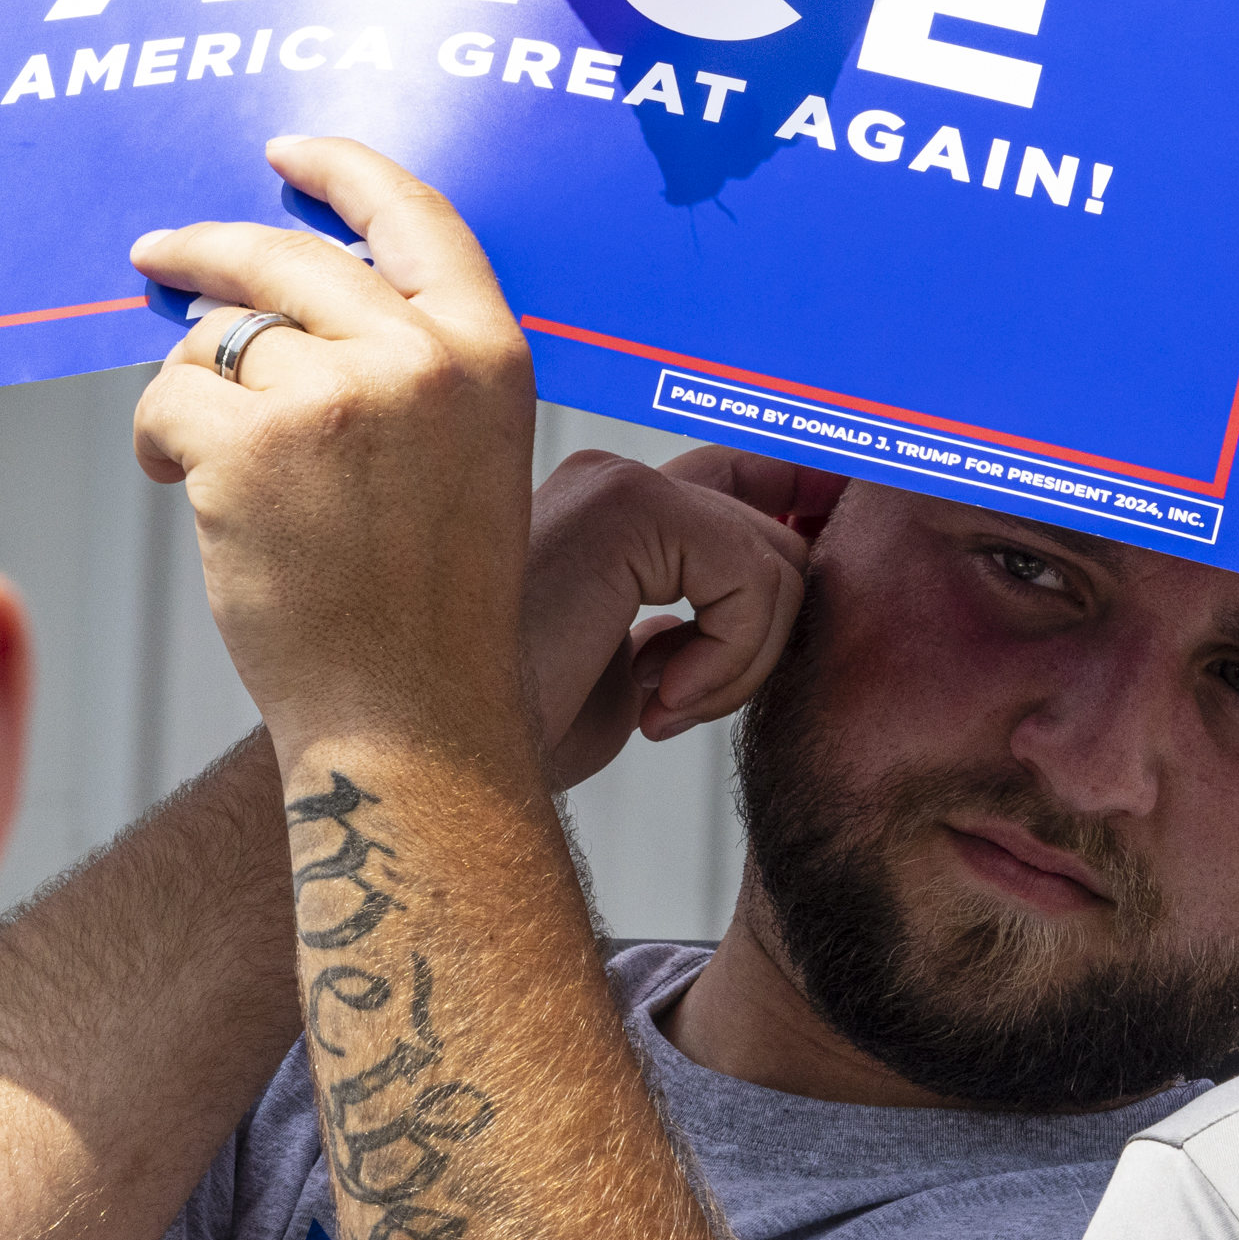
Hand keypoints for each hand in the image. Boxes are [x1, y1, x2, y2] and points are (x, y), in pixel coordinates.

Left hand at [129, 138, 539, 751]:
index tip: (285, 153)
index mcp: (489, 354)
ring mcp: (336, 397)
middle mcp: (420, 359)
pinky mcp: (253, 444)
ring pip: (217, 340)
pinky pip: (168, 400)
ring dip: (192, 391)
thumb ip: (405, 361)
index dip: (342, 170)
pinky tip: (181, 485)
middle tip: (155, 255)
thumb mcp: (462, 456)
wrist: (409, 720)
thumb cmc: (424, 605)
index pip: (413, 217)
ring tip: (207, 461)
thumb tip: (279, 285)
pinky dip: (157, 441)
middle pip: (285, 258)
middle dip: (205, 249)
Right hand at [522, 450, 839, 788]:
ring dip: (743, 661)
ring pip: (779, 559)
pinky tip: (654, 702)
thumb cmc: (516, 729)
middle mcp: (615, 480)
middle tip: (684, 701)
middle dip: (764, 635)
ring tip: (660, 705)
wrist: (436, 760)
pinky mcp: (627, 508)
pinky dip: (730, 661)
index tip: (798, 628)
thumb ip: (692, 628)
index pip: (755, 494)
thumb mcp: (628, 675)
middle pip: (779, 533)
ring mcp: (619, 483)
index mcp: (612, 511)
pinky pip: (756, 577)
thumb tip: (778, 604)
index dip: (802, 546)